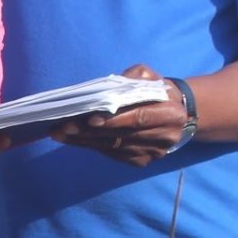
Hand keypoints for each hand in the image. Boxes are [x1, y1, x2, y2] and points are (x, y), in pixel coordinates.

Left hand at [53, 64, 189, 165]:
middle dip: (89, 132)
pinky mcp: (143, 161)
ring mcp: (154, 152)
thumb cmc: (156, 90)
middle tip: (64, 127)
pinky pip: (114, 154)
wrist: (175, 113)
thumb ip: (132, 78)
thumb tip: (106, 89)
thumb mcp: (149, 76)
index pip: (138, 118)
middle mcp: (165, 136)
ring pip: (114, 148)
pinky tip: (76, 140)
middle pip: (121, 136)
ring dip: (85, 141)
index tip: (89, 119)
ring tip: (61, 133)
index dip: (113, 120)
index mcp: (170, 113)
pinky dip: (94, 147)